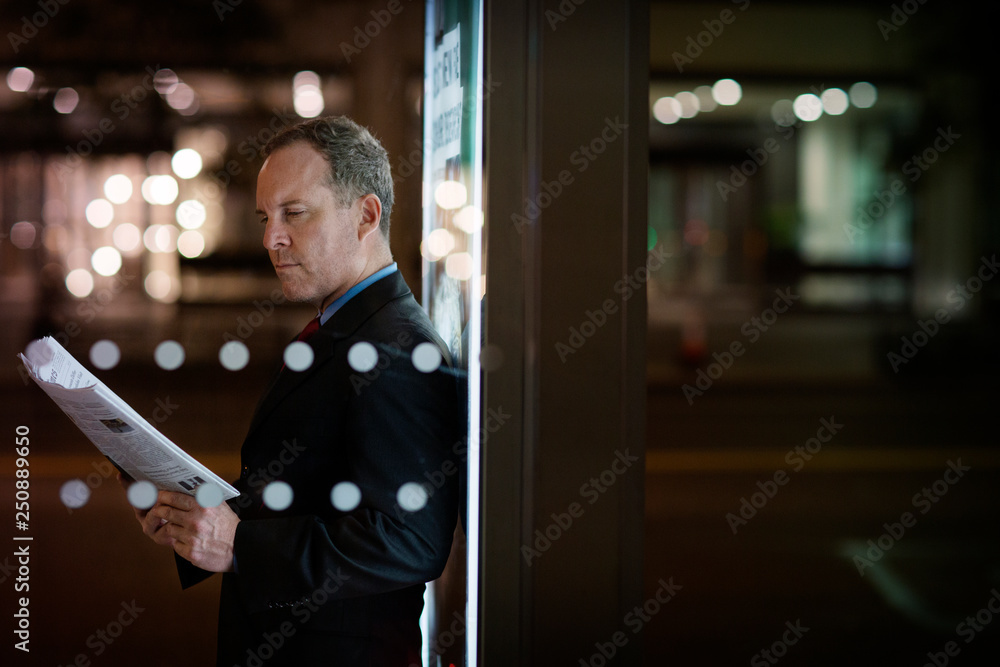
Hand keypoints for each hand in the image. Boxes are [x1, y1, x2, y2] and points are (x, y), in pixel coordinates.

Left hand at [119, 474, 238, 571]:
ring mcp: (192, 538)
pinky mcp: (191, 552)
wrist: (239, 547)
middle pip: (166, 513)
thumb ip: (204, 496)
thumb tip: (188, 486)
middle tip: (159, 510)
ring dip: (172, 527)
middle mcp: (196, 521)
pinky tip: (188, 540)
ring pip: (170, 529)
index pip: (175, 498)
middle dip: (160, 510)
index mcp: (203, 507)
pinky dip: (179, 542)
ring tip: (181, 528)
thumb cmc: (228, 525)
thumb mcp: (219, 505)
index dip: (163, 496)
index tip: (158, 496)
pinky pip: (175, 544)